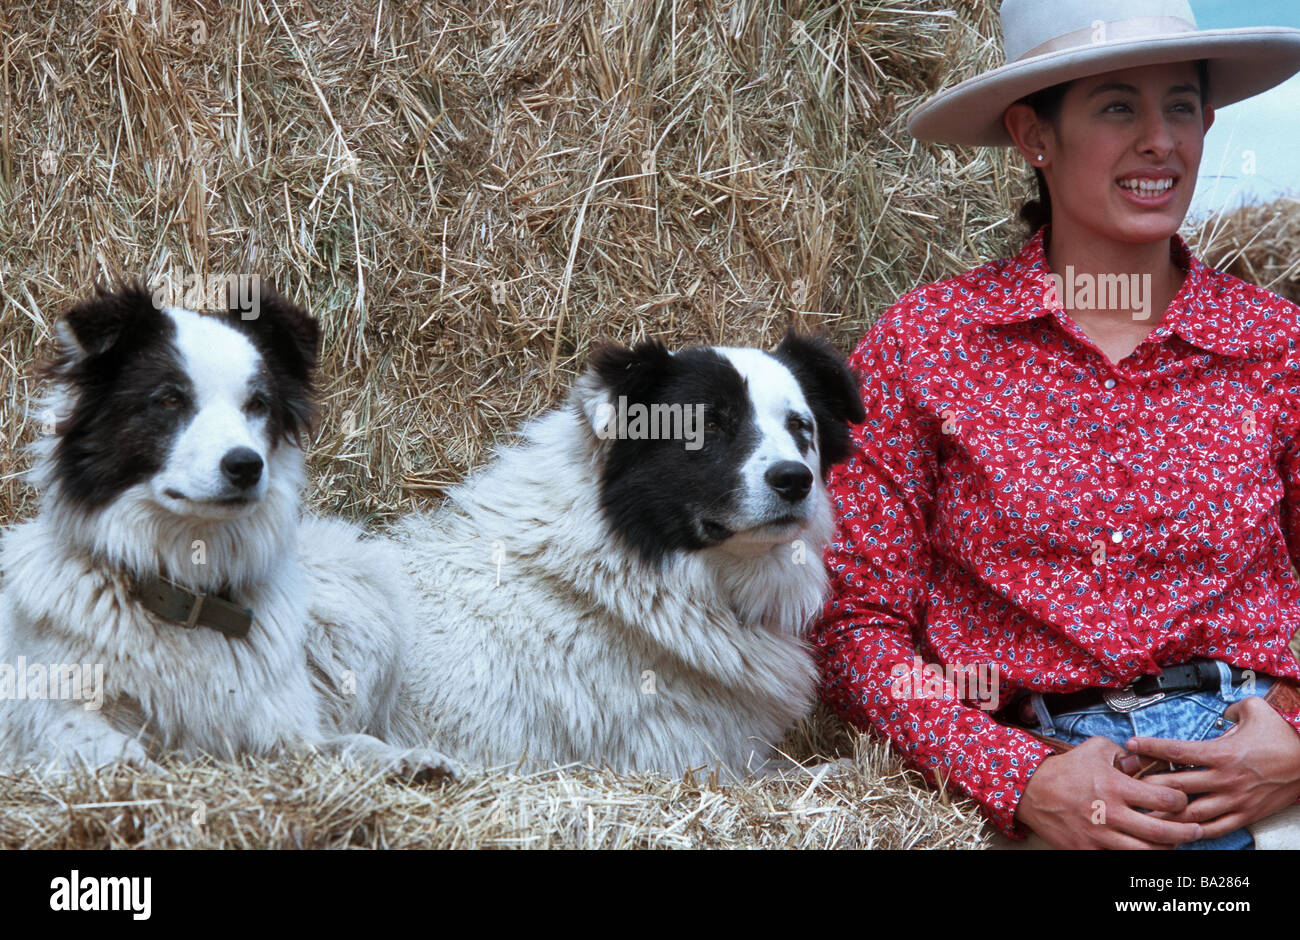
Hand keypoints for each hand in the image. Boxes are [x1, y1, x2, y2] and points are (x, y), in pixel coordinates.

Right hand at [1015, 735, 1205, 848]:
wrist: (1030, 791)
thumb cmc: (1064, 770)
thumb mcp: (1094, 749)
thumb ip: (1123, 753)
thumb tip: (1144, 761)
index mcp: (1115, 787)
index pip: (1165, 800)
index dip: (1181, 800)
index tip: (1181, 799)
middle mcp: (1111, 813)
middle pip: (1163, 832)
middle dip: (1187, 832)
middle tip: (1197, 829)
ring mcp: (1100, 836)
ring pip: (1147, 852)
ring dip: (1167, 848)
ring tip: (1174, 842)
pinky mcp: (1089, 850)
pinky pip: (1121, 859)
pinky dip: (1138, 855)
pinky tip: (1144, 848)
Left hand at [1126, 695, 1299, 838]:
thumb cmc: (1284, 735)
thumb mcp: (1255, 710)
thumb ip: (1230, 708)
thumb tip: (1221, 710)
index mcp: (1221, 753)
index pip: (1175, 751)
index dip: (1149, 747)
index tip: (1131, 744)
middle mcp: (1224, 779)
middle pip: (1176, 786)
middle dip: (1149, 786)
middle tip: (1130, 784)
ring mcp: (1235, 800)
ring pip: (1192, 812)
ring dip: (1167, 813)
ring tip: (1146, 812)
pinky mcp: (1246, 814)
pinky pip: (1217, 827)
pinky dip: (1196, 830)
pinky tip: (1181, 829)